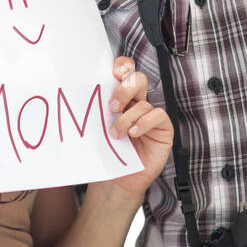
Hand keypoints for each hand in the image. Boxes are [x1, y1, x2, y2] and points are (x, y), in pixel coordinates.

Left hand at [105, 56, 172, 196]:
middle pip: (138, 80)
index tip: (114, 72)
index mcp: (122, 98)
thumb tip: (83, 95)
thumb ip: (98, 111)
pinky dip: (144, 123)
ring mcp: (151, 115)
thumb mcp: (99, 128)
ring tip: (116, 134)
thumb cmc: (108, 153)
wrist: (117, 180)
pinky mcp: (163, 129)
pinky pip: (158, 116)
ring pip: (143, 102)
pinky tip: (134, 133)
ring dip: (127, 118)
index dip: (122, 66)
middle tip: (112, 107)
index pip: (125, 72)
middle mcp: (137, 103)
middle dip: (125, 89)